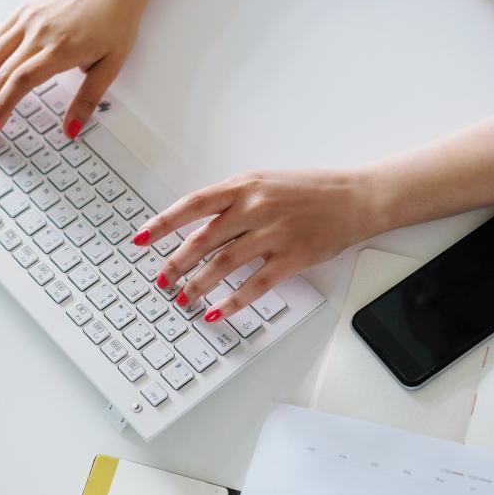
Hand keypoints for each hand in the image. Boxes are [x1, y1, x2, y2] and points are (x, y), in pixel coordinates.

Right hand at [0, 0, 146, 145]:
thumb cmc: (115, 23)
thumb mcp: (111, 66)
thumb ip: (88, 100)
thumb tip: (71, 130)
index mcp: (61, 48)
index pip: (21, 81)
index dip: (3, 105)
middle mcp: (39, 32)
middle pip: (1, 73)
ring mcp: (28, 19)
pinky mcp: (23, 12)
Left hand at [132, 169, 383, 321]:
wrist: (353, 198)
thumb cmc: (307, 190)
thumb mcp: (263, 182)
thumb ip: (231, 201)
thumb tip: (196, 225)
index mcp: (243, 186)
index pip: (192, 205)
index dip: (162, 223)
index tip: (140, 239)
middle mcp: (254, 208)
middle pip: (202, 239)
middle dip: (175, 263)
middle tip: (160, 280)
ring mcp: (273, 233)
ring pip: (223, 264)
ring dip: (198, 285)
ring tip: (183, 299)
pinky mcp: (291, 258)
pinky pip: (255, 285)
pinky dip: (232, 302)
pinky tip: (217, 311)